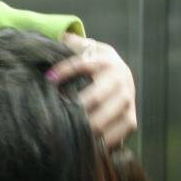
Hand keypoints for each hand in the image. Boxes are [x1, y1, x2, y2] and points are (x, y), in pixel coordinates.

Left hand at [47, 32, 136, 147]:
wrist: (119, 76)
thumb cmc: (94, 64)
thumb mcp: (85, 48)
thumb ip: (72, 43)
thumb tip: (60, 35)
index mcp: (106, 60)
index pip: (84, 63)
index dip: (66, 70)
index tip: (49, 78)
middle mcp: (121, 79)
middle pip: (94, 98)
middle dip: (73, 109)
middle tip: (54, 117)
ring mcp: (128, 100)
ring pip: (103, 119)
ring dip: (82, 128)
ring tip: (63, 134)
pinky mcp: (131, 120)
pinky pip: (114, 135)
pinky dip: (98, 143)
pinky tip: (82, 145)